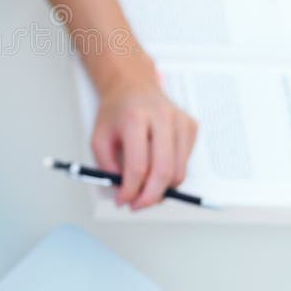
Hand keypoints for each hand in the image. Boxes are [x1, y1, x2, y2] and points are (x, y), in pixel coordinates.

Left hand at [91, 73, 198, 209]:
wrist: (133, 85)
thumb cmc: (116, 113)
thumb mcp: (99, 138)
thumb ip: (107, 167)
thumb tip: (125, 193)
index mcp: (134, 118)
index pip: (138, 165)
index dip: (130, 190)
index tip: (123, 201)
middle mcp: (161, 117)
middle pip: (163, 171)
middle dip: (150, 196)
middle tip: (138, 205)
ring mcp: (180, 121)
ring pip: (179, 172)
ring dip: (162, 189)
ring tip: (145, 189)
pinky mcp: (191, 126)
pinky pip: (185, 163)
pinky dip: (172, 174)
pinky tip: (157, 167)